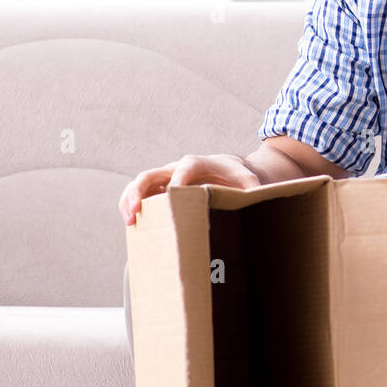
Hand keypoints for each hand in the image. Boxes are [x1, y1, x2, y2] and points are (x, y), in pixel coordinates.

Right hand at [118, 153, 261, 225]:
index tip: (172, 195)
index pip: (184, 169)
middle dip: (140, 192)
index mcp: (197, 163)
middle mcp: (176, 168)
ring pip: (140, 183)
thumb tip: (257, 202)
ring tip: (129, 221)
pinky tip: (132, 223)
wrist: (228, 169)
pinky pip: (140, 193)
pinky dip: (131, 204)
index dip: (177, 181)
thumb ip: (251, 190)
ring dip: (130, 200)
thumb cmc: (237, 177)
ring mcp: (165, 177)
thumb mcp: (248, 181)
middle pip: (151, 174)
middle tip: (135, 211)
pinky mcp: (160, 187)